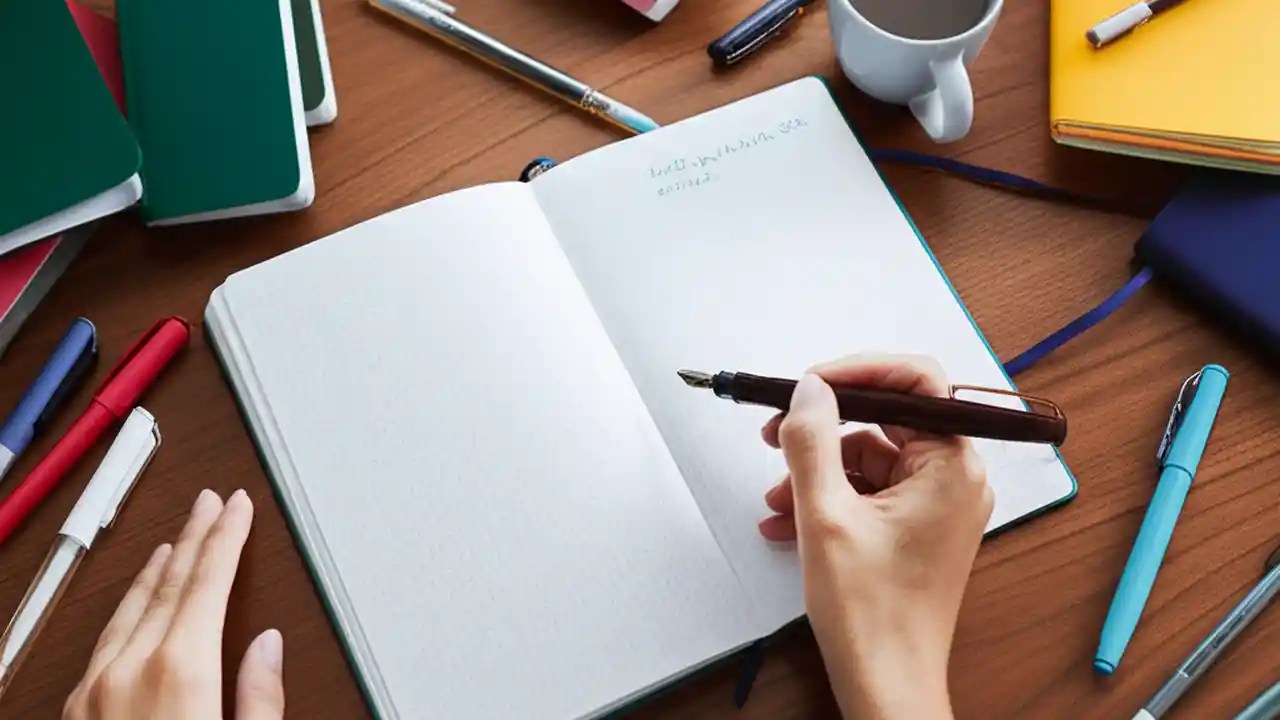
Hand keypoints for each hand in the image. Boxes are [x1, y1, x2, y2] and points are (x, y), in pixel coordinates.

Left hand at [63, 489, 283, 719]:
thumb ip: (260, 697)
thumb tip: (269, 646)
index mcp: (179, 673)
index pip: (209, 583)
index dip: (227, 537)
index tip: (237, 506)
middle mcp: (129, 670)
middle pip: (170, 585)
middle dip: (195, 538)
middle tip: (209, 503)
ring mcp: (94, 689)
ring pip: (130, 608)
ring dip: (157, 570)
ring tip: (174, 543)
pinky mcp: (74, 711)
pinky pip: (105, 640)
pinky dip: (126, 609)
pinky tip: (134, 604)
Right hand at [759, 355, 992, 719]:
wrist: (886, 685)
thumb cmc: (871, 616)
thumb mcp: (826, 516)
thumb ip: (813, 441)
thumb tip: (808, 389)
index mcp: (951, 467)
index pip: (915, 382)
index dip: (857, 371)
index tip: (808, 383)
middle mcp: (952, 479)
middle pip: (885, 418)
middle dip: (823, 428)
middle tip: (773, 432)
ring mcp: (935, 505)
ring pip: (868, 458)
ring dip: (815, 471)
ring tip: (775, 501)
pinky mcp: (915, 528)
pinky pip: (867, 491)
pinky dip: (826, 499)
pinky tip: (785, 523)